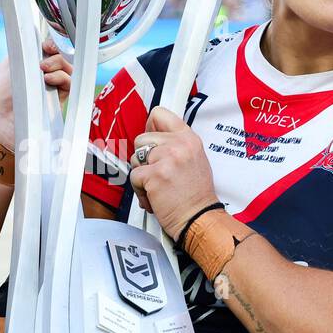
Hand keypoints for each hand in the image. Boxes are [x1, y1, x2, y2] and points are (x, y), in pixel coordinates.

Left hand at [0, 38, 71, 149]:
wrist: (1, 121)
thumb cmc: (0, 96)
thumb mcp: (7, 66)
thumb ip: (23, 52)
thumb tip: (38, 42)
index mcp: (29, 65)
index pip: (47, 50)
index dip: (50, 45)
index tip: (46, 46)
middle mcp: (42, 75)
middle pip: (59, 57)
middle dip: (54, 54)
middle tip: (42, 62)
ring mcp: (51, 87)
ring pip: (66, 69)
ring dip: (57, 65)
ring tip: (43, 71)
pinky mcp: (58, 100)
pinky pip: (68, 84)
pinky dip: (61, 78)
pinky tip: (48, 80)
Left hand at [129, 107, 219, 239]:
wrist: (199, 218)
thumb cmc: (195, 195)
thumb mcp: (194, 159)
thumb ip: (175, 144)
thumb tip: (151, 137)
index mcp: (188, 138)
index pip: (159, 114)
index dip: (149, 127)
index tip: (150, 140)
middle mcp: (179, 144)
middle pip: (141, 139)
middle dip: (143, 159)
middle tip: (158, 174)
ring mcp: (166, 159)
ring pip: (135, 158)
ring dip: (141, 176)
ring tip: (158, 187)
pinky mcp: (155, 175)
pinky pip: (133, 177)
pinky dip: (140, 191)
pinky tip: (155, 197)